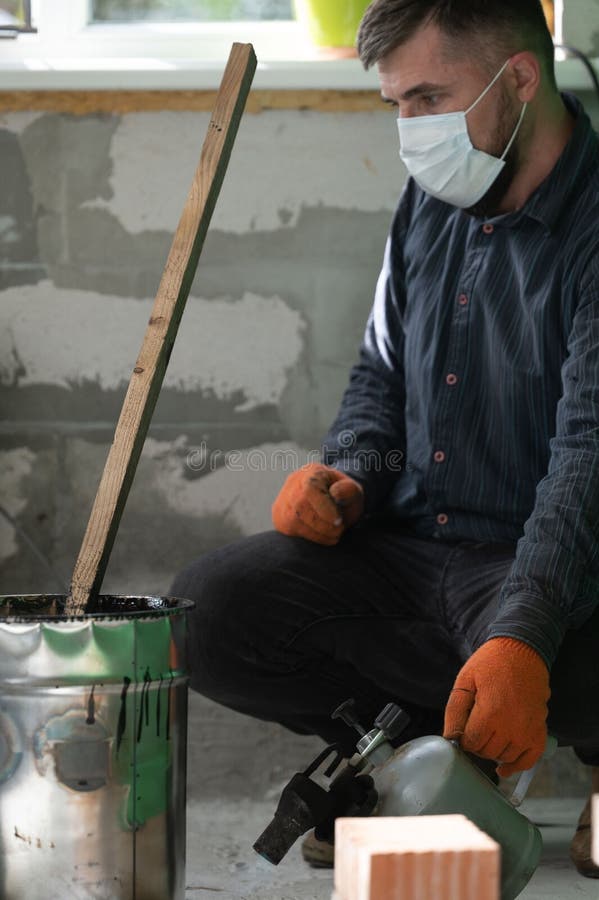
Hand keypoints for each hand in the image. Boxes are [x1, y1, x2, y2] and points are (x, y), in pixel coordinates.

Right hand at [272, 463, 363, 544]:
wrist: (333, 502)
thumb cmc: (344, 496)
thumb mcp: (354, 491)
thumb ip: (349, 490)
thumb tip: (335, 493)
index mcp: (312, 471)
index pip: (310, 488)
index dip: (324, 507)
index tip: (339, 521)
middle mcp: (293, 482)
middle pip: (300, 505)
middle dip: (322, 524)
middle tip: (339, 531)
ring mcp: (284, 499)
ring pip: (293, 519)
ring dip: (317, 532)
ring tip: (334, 534)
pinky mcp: (280, 516)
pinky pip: (290, 527)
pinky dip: (309, 536)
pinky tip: (323, 536)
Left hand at [443, 637, 549, 776]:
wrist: (522, 651)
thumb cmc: (491, 663)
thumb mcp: (465, 680)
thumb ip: (454, 711)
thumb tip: (450, 739)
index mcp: (491, 713)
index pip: (471, 744)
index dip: (464, 738)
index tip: (463, 728)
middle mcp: (512, 726)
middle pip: (487, 752)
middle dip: (477, 743)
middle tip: (476, 725)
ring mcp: (528, 730)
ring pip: (505, 757)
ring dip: (494, 751)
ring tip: (490, 733)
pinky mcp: (540, 729)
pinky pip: (530, 759)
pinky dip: (517, 766)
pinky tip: (504, 768)